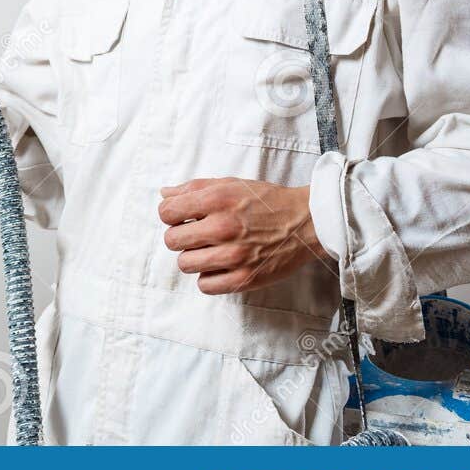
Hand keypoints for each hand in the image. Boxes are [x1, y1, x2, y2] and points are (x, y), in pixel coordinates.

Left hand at [157, 177, 331, 294]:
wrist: (305, 221)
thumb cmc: (265, 201)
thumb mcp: (229, 184)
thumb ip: (194, 188)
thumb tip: (164, 194)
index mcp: (216, 200)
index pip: (166, 212)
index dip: (171, 214)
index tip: (182, 217)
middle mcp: (222, 227)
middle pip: (172, 241)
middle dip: (180, 236)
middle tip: (196, 235)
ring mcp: (234, 256)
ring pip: (185, 264)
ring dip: (193, 257)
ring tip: (209, 250)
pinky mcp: (245, 278)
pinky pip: (205, 285)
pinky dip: (208, 277)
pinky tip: (219, 266)